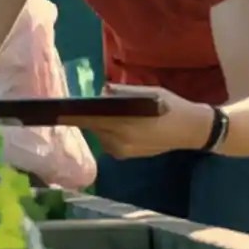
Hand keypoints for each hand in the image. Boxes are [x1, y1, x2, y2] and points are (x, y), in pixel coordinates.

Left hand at [60, 84, 212, 158]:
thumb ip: (122, 92)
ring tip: (108, 112)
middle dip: (87, 115)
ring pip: (99, 134)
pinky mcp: (125, 156)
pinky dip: (108, 132)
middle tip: (81, 104)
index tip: (57, 108)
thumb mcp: (148, 92)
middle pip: (92, 126)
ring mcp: (122, 151)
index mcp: (125, 123)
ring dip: (99, 124)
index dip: (72, 114)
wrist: (192, 131)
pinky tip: (118, 124)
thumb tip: (101, 91)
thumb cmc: (171, 106)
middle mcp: (120, 140)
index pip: (90, 118)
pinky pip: (107, 142)